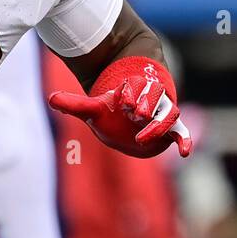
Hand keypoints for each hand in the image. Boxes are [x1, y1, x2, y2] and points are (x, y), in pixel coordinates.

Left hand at [49, 57, 192, 157]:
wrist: (127, 129)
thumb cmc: (112, 116)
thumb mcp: (93, 110)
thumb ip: (75, 104)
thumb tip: (50, 98)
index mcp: (134, 90)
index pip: (138, 84)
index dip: (131, 92)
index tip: (120, 103)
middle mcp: (151, 100)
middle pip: (157, 94)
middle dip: (146, 103)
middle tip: (132, 115)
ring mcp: (162, 114)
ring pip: (170, 113)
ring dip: (158, 124)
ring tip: (141, 137)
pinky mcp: (170, 131)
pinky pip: (182, 133)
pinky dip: (185, 141)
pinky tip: (184, 153)